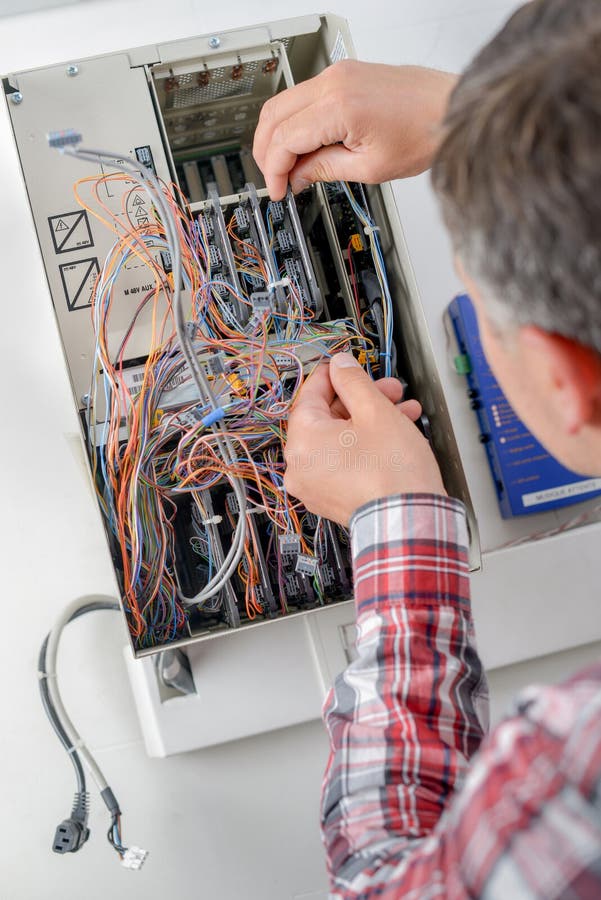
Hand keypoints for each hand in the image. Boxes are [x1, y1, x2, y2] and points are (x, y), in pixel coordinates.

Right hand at [253, 60, 456, 199]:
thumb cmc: (424, 132)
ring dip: (277, 136)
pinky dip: (295, 122)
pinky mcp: (345, 74)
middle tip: (275, 180)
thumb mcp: (369, 167)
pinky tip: (304, 146)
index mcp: (339, 106)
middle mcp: (334, 82)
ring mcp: (338, 74)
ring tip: (288, 167)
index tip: (277, 191)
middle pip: (274, 115)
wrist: (451, 109)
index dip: (274, 170)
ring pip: (284, 103)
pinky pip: (304, 97)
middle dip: (266, 152)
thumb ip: (324, 170)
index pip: (284, 139)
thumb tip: (296, 177)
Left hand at [284, 353, 445, 525]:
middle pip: (327, 418)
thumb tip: (341, 365)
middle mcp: (301, 466)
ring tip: (402, 412)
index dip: (334, 375)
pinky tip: (393, 436)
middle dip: (362, 400)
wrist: (411, 521)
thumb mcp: (375, 411)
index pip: (310, 395)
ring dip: (369, 422)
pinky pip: (343, 462)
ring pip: (339, 440)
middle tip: (388, 390)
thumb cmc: (393, 473)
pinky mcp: (332, 499)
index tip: (347, 366)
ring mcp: (315, 486)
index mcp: (302, 442)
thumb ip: (354, 381)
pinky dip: (363, 447)